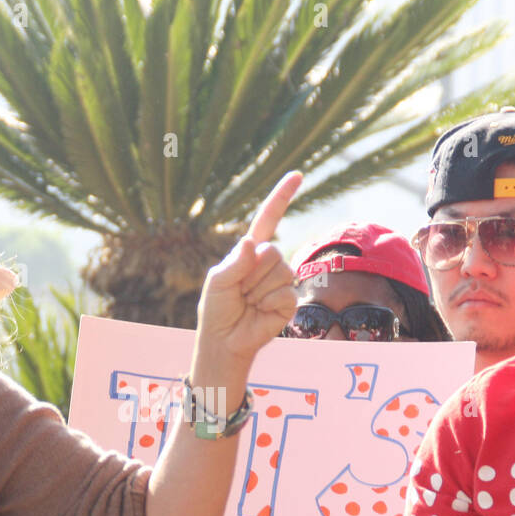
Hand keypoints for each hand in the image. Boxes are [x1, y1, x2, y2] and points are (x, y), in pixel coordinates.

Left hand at [195, 171, 302, 365]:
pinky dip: (267, 304)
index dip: (282, 197)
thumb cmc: (217, 309)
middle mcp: (269, 263)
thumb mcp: (217, 281)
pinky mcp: (289, 301)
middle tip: (240, 292)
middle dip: (251, 274)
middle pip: (271, 251)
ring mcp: (281, 281)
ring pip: (279, 271)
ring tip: (249, 303)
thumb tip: (251, 242)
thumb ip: (234, 262)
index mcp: (250, 252)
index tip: (297, 175)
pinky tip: (260, 312)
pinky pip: (284, 293)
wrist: (224, 340)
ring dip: (257, 291)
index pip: (268, 219)